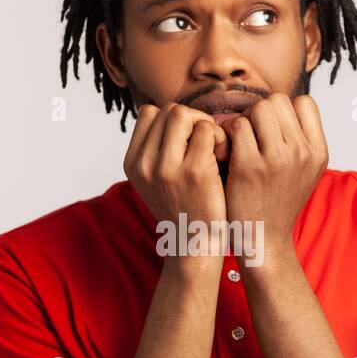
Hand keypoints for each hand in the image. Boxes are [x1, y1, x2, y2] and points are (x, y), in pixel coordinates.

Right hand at [124, 103, 228, 261]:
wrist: (197, 247)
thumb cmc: (185, 209)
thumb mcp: (158, 181)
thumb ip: (159, 149)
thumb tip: (177, 113)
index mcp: (132, 164)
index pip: (149, 113)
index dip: (173, 120)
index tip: (188, 140)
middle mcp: (143, 165)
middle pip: (168, 110)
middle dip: (192, 119)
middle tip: (207, 143)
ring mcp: (166, 168)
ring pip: (184, 114)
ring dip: (205, 125)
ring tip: (214, 148)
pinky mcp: (194, 172)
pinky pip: (208, 130)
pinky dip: (220, 137)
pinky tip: (224, 157)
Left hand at [222, 93, 327, 259]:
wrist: (263, 240)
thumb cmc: (277, 201)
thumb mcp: (304, 171)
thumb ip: (300, 139)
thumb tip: (282, 103)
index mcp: (319, 152)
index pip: (304, 102)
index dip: (284, 110)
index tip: (272, 130)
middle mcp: (302, 153)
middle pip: (277, 101)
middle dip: (259, 113)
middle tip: (250, 136)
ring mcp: (277, 159)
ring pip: (256, 109)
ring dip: (242, 121)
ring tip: (239, 143)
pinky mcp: (250, 166)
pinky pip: (236, 126)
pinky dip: (227, 134)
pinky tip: (227, 151)